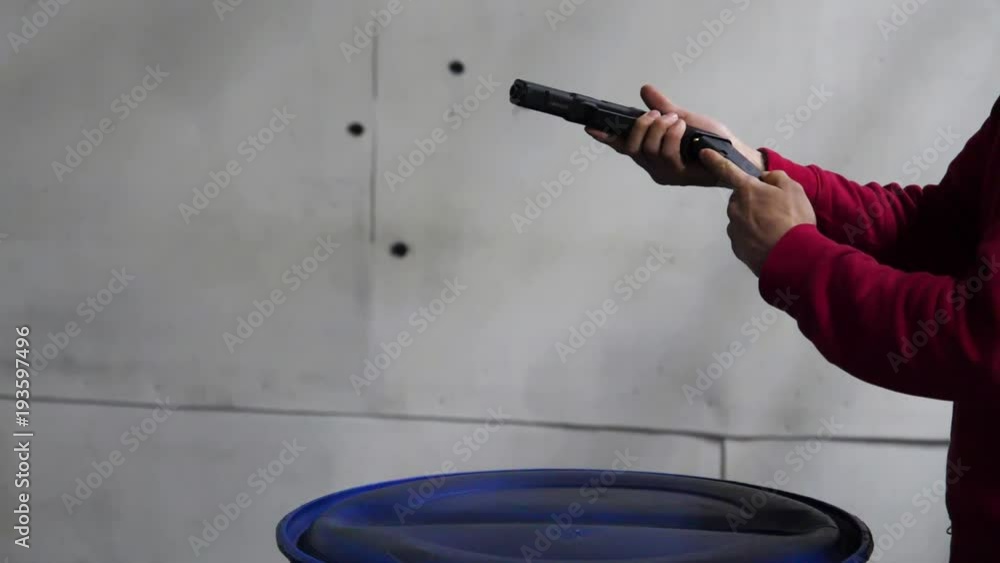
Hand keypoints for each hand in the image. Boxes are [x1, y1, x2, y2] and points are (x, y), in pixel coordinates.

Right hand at [586, 84, 763, 186]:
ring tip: (676, 120)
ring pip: (649, 149)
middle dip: (642, 125)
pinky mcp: (679, 176)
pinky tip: (683, 128)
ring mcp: (665, 173)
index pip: (622, 146)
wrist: (734, 155)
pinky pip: (667, 153)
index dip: (605, 137)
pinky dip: (673, 135)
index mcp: (650, 153)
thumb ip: (662, 107)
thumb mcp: (683, 118)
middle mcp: (653, 166)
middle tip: (659, 114)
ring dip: (661, 129)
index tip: (590, 126)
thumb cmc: (711, 141)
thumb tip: (645, 90)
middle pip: (631, 147)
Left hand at [699, 149, 816, 275]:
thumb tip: (764, 179)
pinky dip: (754, 238)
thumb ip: (776, 178)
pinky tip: (770, 242)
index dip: (715, 160)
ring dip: (754, 221)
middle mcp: (734, 208)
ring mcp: (734, 229)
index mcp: (746, 190)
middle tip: (775, 211)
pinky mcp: (737, 248)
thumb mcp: (793, 189)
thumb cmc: (793, 218)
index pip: (727, 170)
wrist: (791, 256)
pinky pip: (744, 237)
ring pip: (742, 219)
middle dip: (753, 201)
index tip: (704, 153)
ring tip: (776, 229)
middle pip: (740, 199)